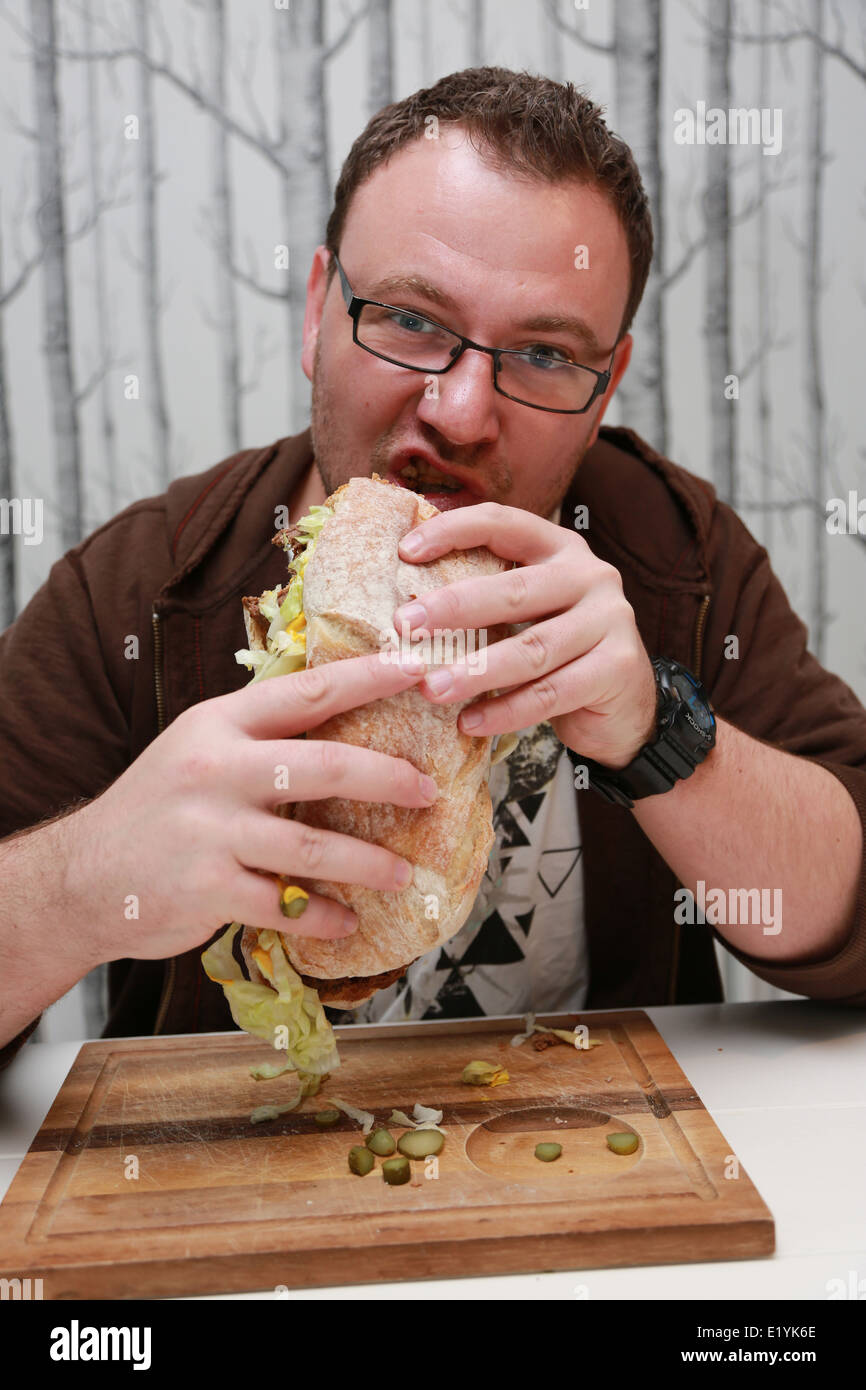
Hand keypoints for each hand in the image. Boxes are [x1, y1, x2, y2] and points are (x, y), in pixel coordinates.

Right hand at [73, 653, 436, 961]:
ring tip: (402, 874)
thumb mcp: (196, 749)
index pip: (310, 691)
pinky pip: (285, 905)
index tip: (418, 666)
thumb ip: (258, 736)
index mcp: (220, 724)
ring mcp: (211, 831)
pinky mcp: (207, 888)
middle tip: (428, 791)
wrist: (80, 877)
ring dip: (369, 863)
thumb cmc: (154, 809)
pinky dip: (323, 916)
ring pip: (314, 845)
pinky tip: (346, 921)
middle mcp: (217, 769)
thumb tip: (342, 719)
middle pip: (327, 765)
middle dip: (390, 778)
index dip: (371, 677)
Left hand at [394, 503, 657, 769]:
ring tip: (430, 687)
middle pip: (515, 589)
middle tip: (405, 625)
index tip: (405, 551)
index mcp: (561, 549)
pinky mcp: (617, 668)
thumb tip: (406, 602)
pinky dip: (506, 710)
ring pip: (531, 649)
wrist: (626, 707)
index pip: (504, 523)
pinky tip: (469, 721)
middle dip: (454, 607)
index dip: (454, 530)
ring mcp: (610, 621)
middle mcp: (591, 576)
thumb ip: (489, 597)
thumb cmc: (560, 653)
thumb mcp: (531, 613)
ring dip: (476, 671)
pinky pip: (550, 693)